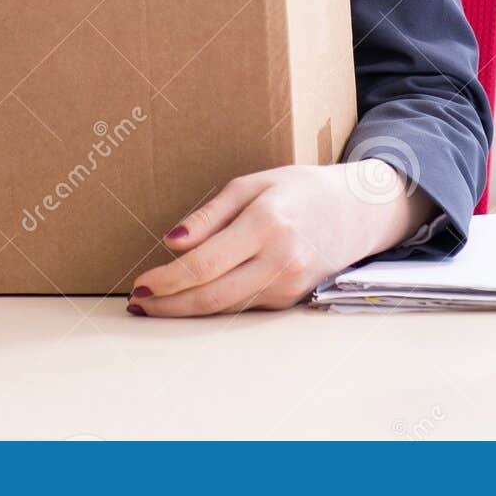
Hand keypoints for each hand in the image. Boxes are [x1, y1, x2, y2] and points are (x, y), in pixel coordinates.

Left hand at [126, 160, 436, 316]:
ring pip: (226, 307)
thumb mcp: (252, 185)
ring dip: (187, 310)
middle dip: (170, 305)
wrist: (357, 210)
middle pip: (212, 296)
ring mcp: (288, 284)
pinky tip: (193, 299)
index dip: (168, 280)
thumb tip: (171, 242)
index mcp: (265, 224)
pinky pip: (244, 306)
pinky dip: (216, 305)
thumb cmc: (300, 189)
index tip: (140, 285)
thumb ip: (210, 215)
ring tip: (155, 305)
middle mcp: (279, 260)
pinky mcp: (292, 299)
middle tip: (138, 306)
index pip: (205, 263)